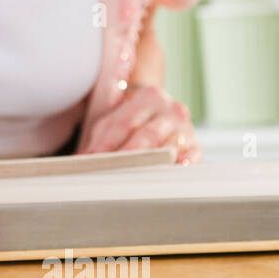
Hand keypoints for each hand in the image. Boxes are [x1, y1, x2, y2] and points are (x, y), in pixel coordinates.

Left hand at [80, 84, 199, 163]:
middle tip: (112, 172)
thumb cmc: (131, 122)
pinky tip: (174, 169)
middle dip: (128, 156)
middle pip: (147, 136)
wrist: (159, 115)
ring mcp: (186, 128)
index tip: (93, 160)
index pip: (124, 124)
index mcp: (148, 97)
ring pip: (169, 147)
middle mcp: (171, 110)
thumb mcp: (111, 123)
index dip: (106, 144)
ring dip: (152, 165)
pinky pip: (193, 156)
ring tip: (135, 180)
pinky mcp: (196, 146)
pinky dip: (184, 164)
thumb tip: (82, 160)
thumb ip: (98, 139)